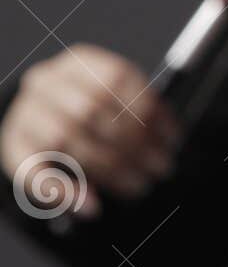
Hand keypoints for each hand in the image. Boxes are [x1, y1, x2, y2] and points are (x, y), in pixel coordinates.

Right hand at [0, 44, 177, 217]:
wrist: (45, 119)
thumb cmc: (94, 113)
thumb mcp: (121, 102)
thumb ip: (145, 113)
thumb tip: (170, 138)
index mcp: (79, 63)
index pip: (116, 76)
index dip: (148, 111)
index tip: (172, 140)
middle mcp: (46, 81)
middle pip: (89, 110)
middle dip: (132, 145)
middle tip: (161, 169)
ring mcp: (25, 112)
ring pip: (63, 137)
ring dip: (107, 168)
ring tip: (138, 185)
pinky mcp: (13, 145)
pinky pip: (33, 170)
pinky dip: (63, 190)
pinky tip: (90, 204)